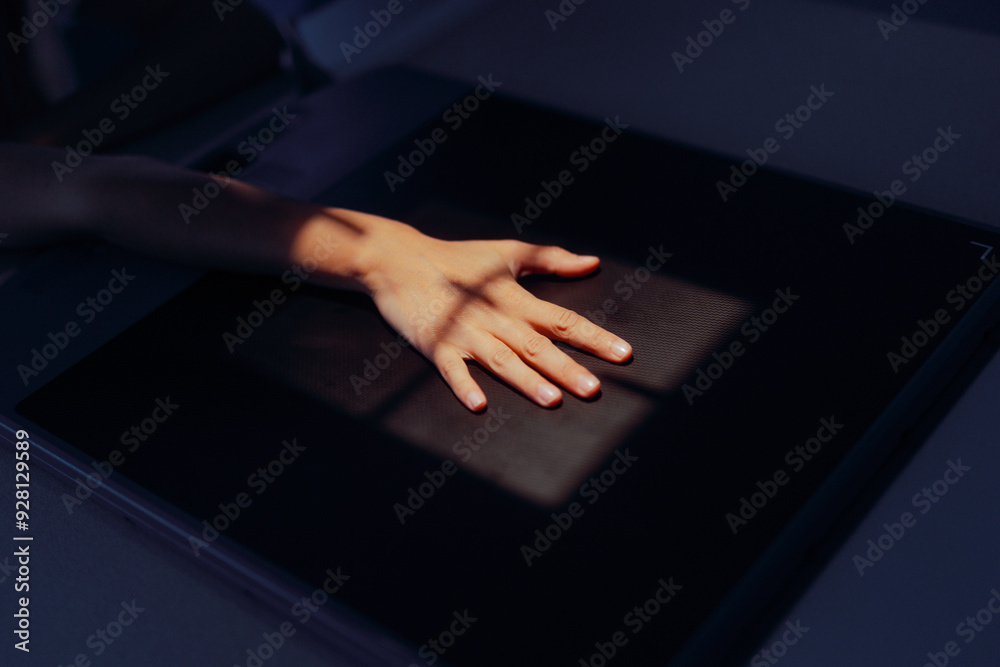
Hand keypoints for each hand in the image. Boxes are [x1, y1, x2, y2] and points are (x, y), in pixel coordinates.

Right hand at [348, 212, 632, 410]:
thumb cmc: (457, 259)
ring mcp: (463, 333)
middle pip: (536, 346)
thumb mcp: (507, 252)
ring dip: (526, 380)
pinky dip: (464, 385)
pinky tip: (479, 405)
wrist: (399, 260)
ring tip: (551, 399)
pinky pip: (451, 370)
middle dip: (566, 368)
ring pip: (501, 360)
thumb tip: (592, 262)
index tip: (622, 354)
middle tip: (593, 389)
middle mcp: (494, 318)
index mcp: (514, 298)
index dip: (594, 337)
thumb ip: (551, 259)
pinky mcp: (435, 345)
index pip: (562, 319)